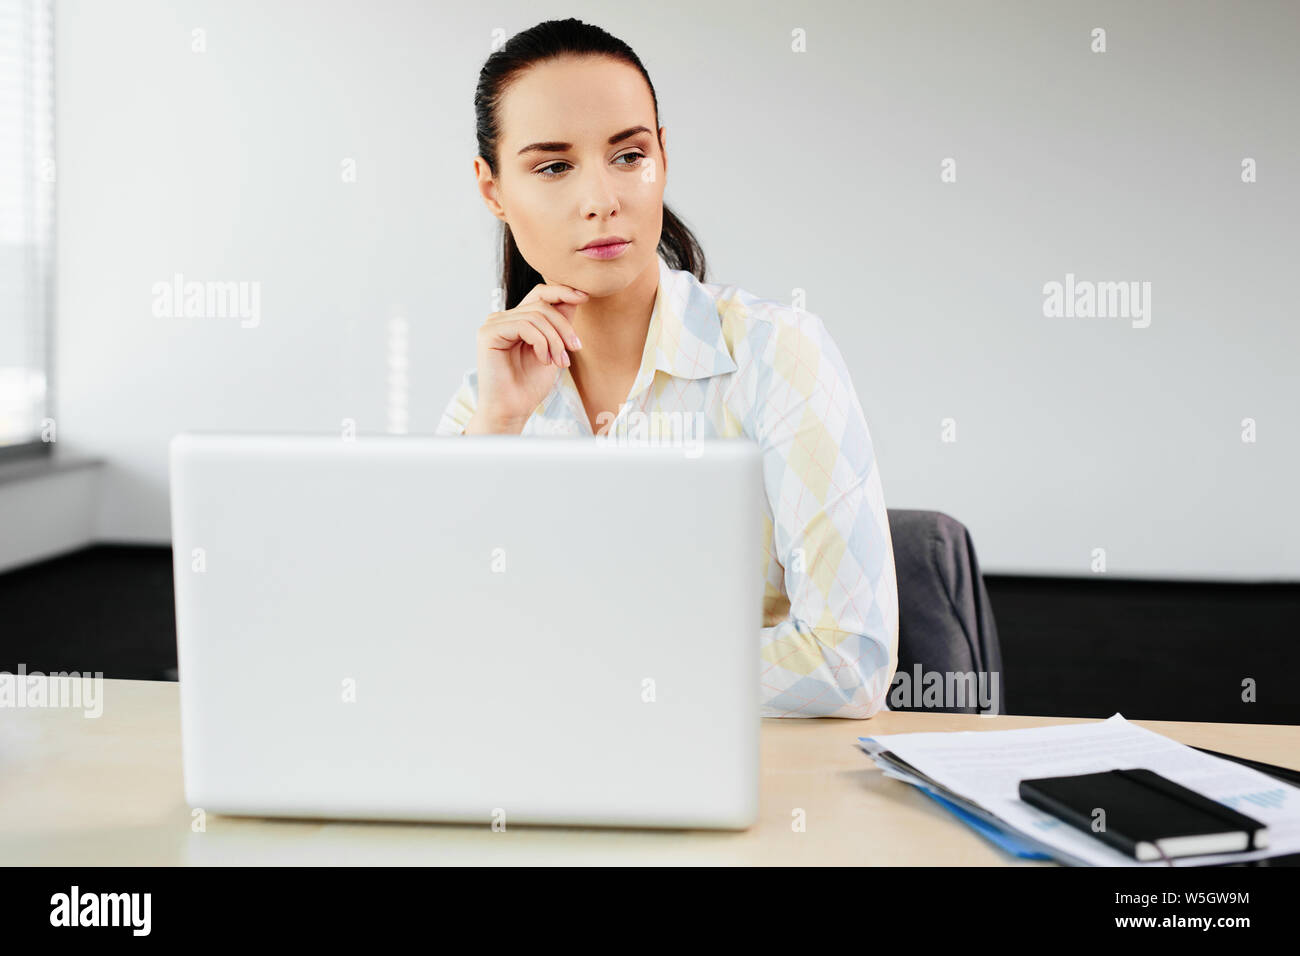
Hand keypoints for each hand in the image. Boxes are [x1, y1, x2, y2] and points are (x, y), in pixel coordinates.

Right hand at [465, 283, 586, 433]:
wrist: (513, 410)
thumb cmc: (530, 385)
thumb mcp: (554, 348)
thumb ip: (559, 323)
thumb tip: (576, 295)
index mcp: (517, 320)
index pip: (540, 294)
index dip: (562, 291)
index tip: (584, 297)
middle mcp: (503, 318)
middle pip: (541, 304)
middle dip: (564, 326)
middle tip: (576, 348)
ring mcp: (494, 324)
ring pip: (536, 316)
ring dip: (555, 339)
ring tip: (560, 362)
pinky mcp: (488, 333)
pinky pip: (523, 325)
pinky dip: (541, 343)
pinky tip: (543, 361)